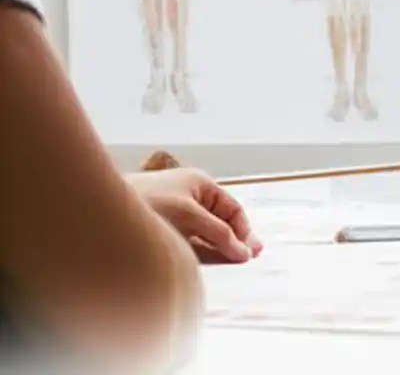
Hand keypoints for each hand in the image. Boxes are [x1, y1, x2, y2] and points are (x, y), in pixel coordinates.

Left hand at [128, 168, 262, 264]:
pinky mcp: (162, 231)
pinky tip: (211, 260)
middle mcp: (189, 198)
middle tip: (248, 258)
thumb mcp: (190, 216)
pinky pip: (189, 243)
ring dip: (219, 248)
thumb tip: (243, 253)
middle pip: (221, 222)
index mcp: (199, 185)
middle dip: (235, 240)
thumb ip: (219, 235)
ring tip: (234, 262)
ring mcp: (175, 215)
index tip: (251, 251)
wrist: (100, 209)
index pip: (232, 209)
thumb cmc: (145, 202)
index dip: (244, 230)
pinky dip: (202, 251)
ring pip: (205, 234)